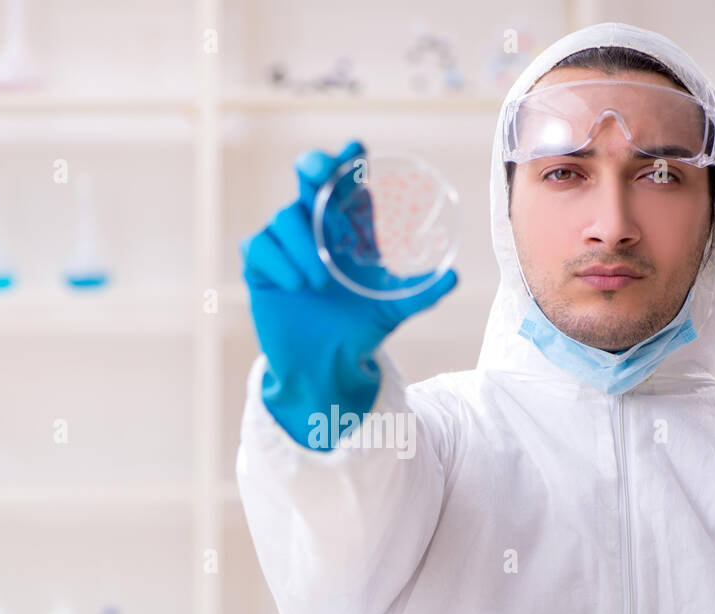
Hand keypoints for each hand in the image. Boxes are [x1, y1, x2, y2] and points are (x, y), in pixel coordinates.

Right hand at [239, 140, 457, 449]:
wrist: (325, 364)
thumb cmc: (358, 327)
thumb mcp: (393, 310)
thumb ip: (421, 293)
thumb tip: (454, 277)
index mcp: (348, 226)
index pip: (347, 181)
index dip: (349, 159)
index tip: (357, 148)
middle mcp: (314, 225)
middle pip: (307, 177)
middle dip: (314, 166)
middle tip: (322, 174)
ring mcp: (284, 243)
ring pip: (284, 218)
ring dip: (303, 244)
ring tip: (319, 281)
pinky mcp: (260, 265)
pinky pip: (261, 247)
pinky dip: (279, 262)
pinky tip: (297, 286)